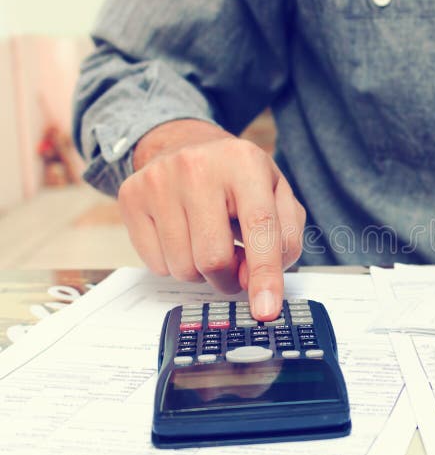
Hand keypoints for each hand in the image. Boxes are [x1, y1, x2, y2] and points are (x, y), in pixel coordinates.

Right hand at [119, 119, 304, 319]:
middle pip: (214, 259)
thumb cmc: (238, 178)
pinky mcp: (131, 198)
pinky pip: (156, 265)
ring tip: (208, 239)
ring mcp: (159, 182)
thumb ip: (283, 240)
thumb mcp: (277, 195)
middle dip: (230, 277)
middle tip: (236, 261)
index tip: (266, 310)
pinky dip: (175, 263)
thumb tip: (253, 281)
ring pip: (184, 268)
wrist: (184, 144)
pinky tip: (183, 235)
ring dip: (202, 271)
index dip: (265, 274)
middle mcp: (198, 167)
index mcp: (245, 163)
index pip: (260, 227)